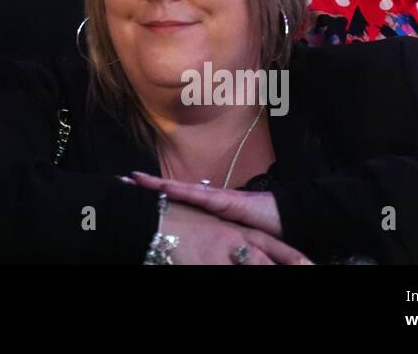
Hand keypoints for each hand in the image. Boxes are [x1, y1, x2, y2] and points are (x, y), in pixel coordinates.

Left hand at [131, 173, 284, 237]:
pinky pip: (200, 196)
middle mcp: (210, 199)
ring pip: (181, 190)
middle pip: (174, 190)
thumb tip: (198, 238)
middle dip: (151, 185)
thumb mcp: (230, 233)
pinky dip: (182, 191)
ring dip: (159, 185)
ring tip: (137, 179)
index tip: (136, 187)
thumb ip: (214, 232)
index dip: (158, 192)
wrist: (291, 217)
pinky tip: (166, 187)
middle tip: (127, 179)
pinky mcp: (228, 202)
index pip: (179, 197)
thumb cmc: (263, 227)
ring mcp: (217, 198)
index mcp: (209, 206)